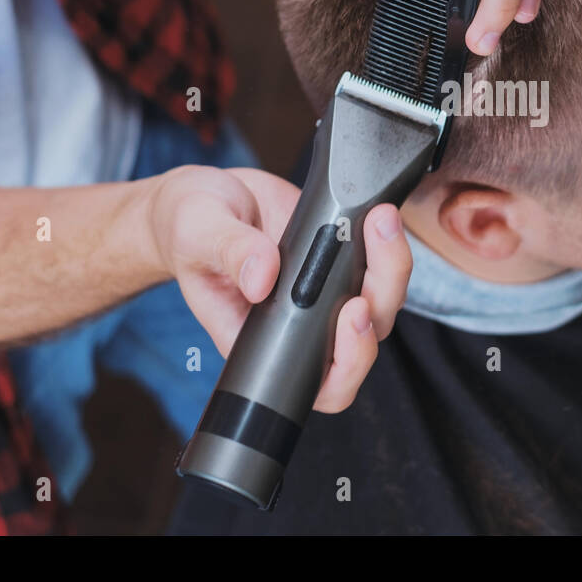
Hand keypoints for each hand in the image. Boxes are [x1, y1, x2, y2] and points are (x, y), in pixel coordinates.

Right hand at [146, 165, 410, 412]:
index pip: (320, 383)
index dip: (348, 362)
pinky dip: (387, 244)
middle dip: (380, 301)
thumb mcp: (197, 233)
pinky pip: (379, 266)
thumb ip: (228, 251)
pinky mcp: (341, 260)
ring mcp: (326, 294)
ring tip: (380, 220)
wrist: (206, 198)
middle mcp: (301, 325)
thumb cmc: (190, 229)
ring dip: (391, 266)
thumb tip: (263, 277)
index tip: (349, 313)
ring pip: (380, 304)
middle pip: (364, 341)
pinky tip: (377, 213)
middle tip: (374, 253)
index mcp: (261, 340)